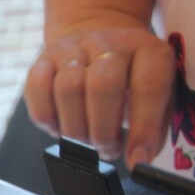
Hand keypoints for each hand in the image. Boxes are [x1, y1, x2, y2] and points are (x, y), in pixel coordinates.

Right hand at [23, 12, 175, 165]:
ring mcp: (74, 48)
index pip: (148, 87)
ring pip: (67, 88)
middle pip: (102, 86)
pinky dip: (46, 117)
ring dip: (75, 128)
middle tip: (106, 150)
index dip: (143, 128)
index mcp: (148, 50)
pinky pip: (37, 88)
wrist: (96, 35)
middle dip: (103, 130)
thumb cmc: (130, 78)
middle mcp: (110, 43)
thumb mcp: (157, 95)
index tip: (136, 160)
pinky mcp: (44, 58)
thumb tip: (139, 160)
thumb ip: (153, 127)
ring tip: (84, 141)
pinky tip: (59, 126)